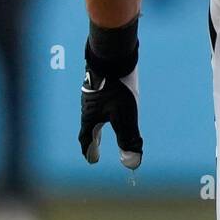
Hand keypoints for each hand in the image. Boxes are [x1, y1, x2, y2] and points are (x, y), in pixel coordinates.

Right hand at [79, 42, 142, 169]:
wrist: (111, 55)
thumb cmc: (116, 88)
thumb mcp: (125, 117)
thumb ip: (129, 140)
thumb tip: (132, 164)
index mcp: (90, 117)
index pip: (87, 139)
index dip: (90, 151)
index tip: (92, 160)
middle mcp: (88, 106)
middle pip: (88, 127)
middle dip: (92, 140)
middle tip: (94, 150)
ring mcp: (92, 92)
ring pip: (93, 113)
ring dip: (96, 124)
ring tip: (101, 126)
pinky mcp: (100, 81)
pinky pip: (98, 100)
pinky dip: (102, 108)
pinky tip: (109, 101)